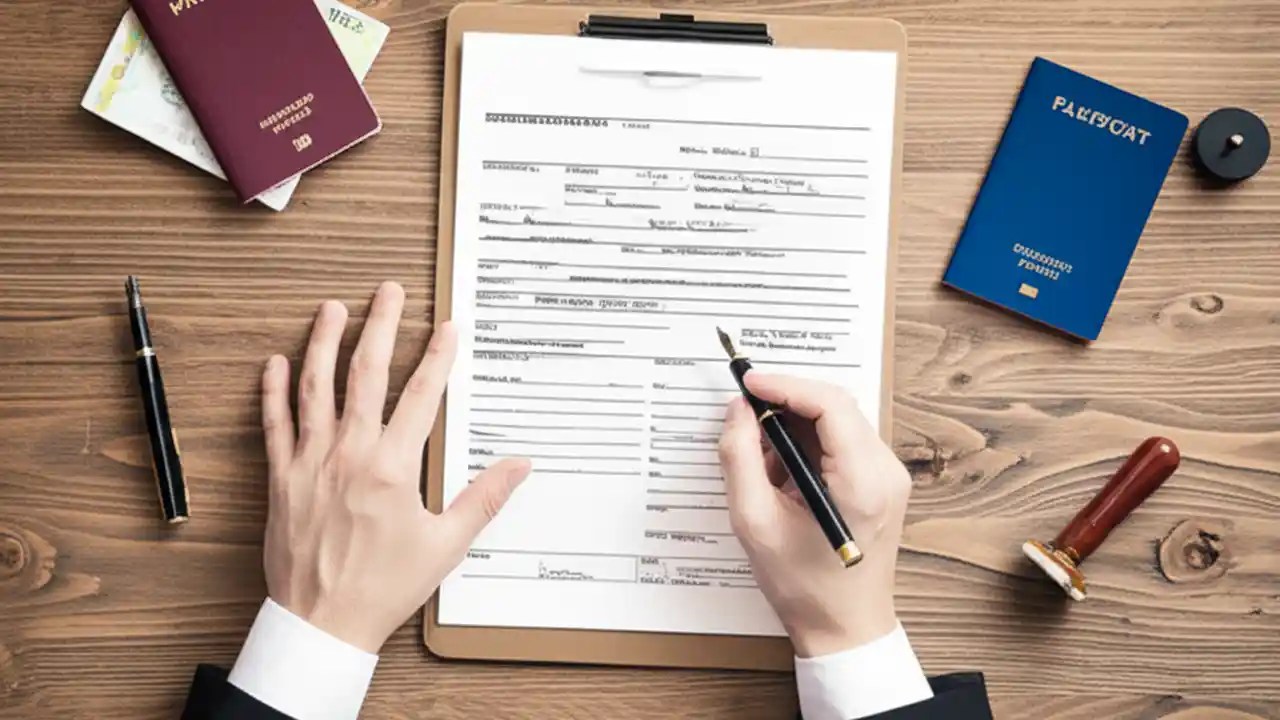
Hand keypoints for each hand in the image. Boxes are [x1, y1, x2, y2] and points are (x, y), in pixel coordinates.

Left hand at [258, 281, 530, 652]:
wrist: (323, 623)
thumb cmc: (383, 588)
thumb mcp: (446, 545)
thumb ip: (484, 499)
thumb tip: (519, 467)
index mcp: (392, 469)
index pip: (421, 396)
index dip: (437, 356)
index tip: (447, 327)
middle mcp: (349, 456)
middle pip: (366, 375)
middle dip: (381, 326)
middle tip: (388, 292)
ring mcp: (310, 463)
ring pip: (315, 388)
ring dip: (323, 343)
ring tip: (332, 309)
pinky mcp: (281, 479)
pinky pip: (274, 424)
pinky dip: (273, 391)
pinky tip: (277, 362)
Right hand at [718, 373, 910, 657]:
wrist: (845, 627)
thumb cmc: (804, 586)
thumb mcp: (755, 522)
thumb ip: (740, 458)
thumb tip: (737, 412)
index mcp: (862, 482)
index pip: (829, 404)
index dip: (784, 385)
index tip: (747, 383)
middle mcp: (885, 472)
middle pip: (835, 406)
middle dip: (786, 402)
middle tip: (745, 415)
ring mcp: (888, 476)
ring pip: (838, 421)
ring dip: (795, 425)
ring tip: (761, 457)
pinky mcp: (882, 482)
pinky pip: (843, 441)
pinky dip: (809, 443)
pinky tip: (782, 471)